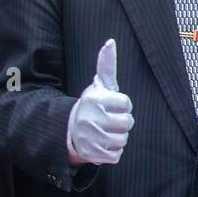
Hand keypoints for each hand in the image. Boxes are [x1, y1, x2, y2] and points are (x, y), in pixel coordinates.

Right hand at [67, 39, 133, 164]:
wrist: (69, 131)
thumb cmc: (93, 106)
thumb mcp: (99, 85)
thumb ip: (107, 64)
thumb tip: (110, 41)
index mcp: (94, 100)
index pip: (127, 103)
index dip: (122, 105)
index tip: (111, 105)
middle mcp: (90, 119)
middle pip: (128, 123)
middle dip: (122, 122)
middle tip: (108, 120)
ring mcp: (90, 138)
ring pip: (124, 139)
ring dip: (118, 137)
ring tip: (104, 131)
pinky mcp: (93, 155)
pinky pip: (117, 155)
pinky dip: (112, 151)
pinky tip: (101, 144)